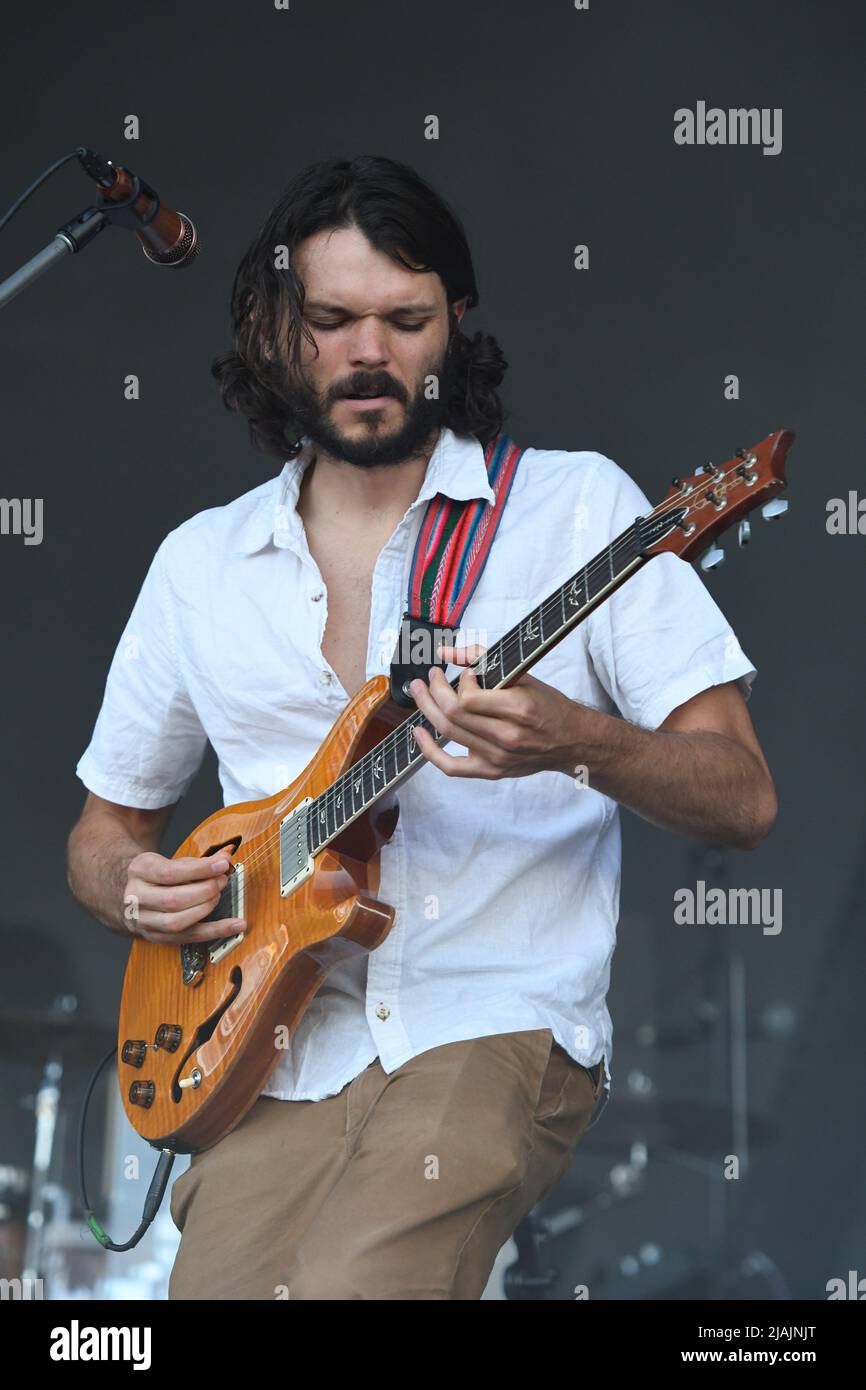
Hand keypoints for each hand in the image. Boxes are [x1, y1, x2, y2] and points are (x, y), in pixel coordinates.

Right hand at [122, 849, 246, 944]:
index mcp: (139, 871)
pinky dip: (215, 932)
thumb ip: (198, 861)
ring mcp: (143, 921)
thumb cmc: (158, 875)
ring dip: (205, 909)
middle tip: (222, 881)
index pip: (170, 873)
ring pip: (176, 922)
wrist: (133, 893)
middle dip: (205, 890)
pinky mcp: (156, 937)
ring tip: (218, 896)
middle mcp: (135, 898)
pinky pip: (188, 938)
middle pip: (173, 900)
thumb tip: (225, 859)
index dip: (200, 870)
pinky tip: (233, 926)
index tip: (222, 865)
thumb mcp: (171, 860)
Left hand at [408, 642, 587, 779]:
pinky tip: (419, 733)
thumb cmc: (548, 707)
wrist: (571, 741)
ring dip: (427, 710)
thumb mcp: (524, 676)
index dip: (458, 682)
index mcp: (519, 709)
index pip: (469, 698)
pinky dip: (429, 751)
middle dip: (433, 691)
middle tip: (429, 677)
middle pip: (453, 715)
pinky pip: (451, 767)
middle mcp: (507, 736)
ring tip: (421, 693)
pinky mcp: (491, 771)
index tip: (464, 673)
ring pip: (448, 734)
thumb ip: (486, 660)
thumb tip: (449, 652)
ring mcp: (497, 757)